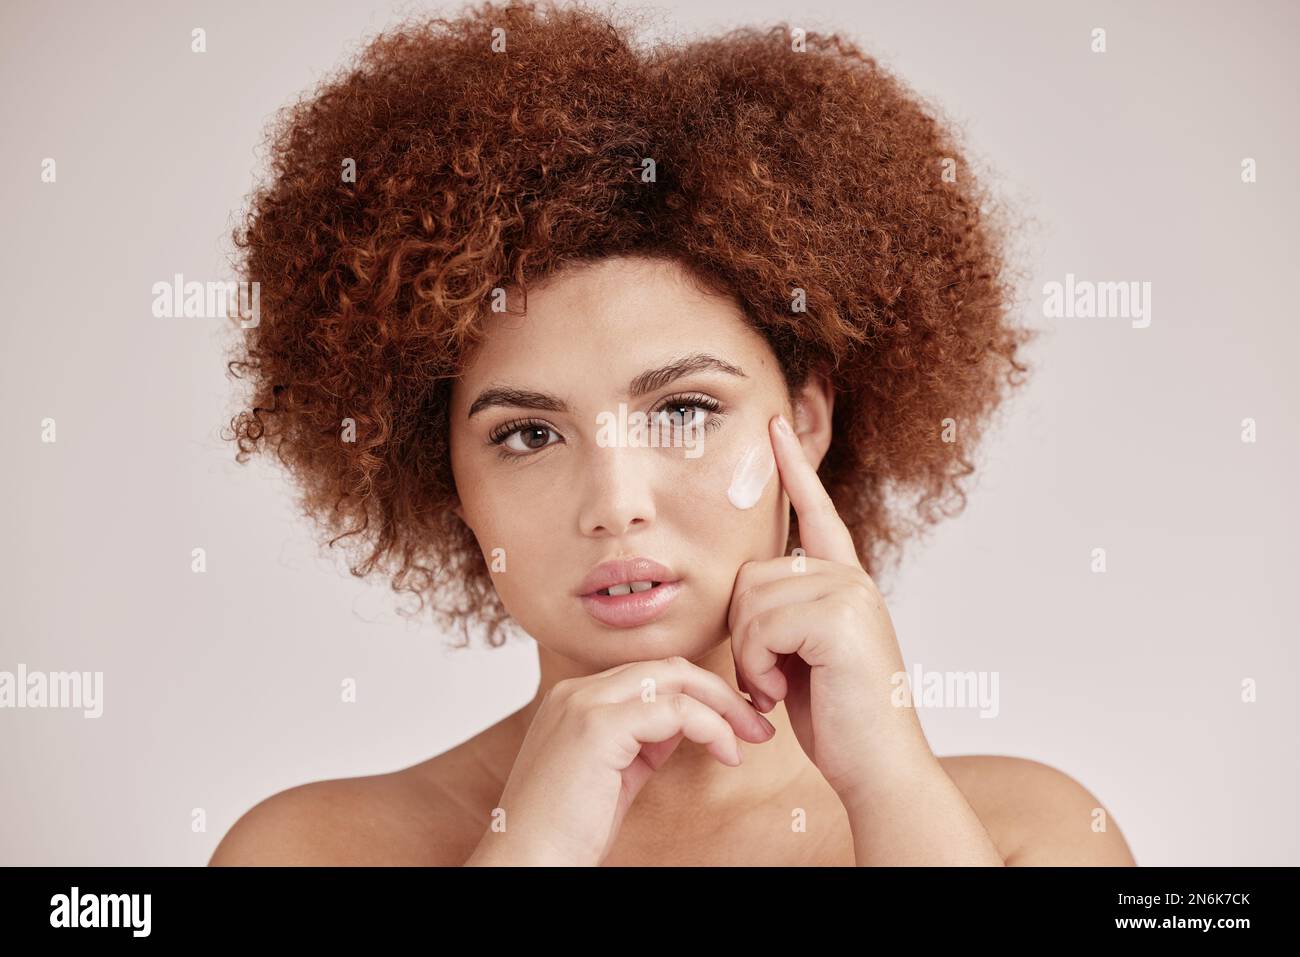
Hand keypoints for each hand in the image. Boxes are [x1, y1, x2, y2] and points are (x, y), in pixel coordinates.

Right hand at [465, 657, 774, 865]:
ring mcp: (585, 703)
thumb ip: (644, 740)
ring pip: (675, 679)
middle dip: (720, 692)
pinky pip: (675, 710)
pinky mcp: (598, 726)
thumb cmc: (567, 831)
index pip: (652, 674)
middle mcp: (576, 690)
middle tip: (757, 724)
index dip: (700, 693)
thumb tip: (686, 722)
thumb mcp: (615, 773)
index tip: (736, 722)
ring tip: (752, 738)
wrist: (527, 861)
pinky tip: (727, 753)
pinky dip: (711, 727)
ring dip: (723, 706)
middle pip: (668, 667)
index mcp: (576, 697)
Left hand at [727, 413, 934, 809]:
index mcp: (845, 583)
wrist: (879, 768)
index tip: (774, 427)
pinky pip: (762, 623)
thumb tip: (748, 592)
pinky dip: (758, 664)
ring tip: (778, 688)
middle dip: (742, 633)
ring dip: (749, 654)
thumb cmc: (839, 721)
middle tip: (769, 678)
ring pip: (751, 600)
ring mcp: (850, 592)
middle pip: (752, 574)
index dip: (793, 469)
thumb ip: (784, 615)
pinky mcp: (841, 615)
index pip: (816, 513)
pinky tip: (782, 691)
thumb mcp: (803, 657)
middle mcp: (851, 578)